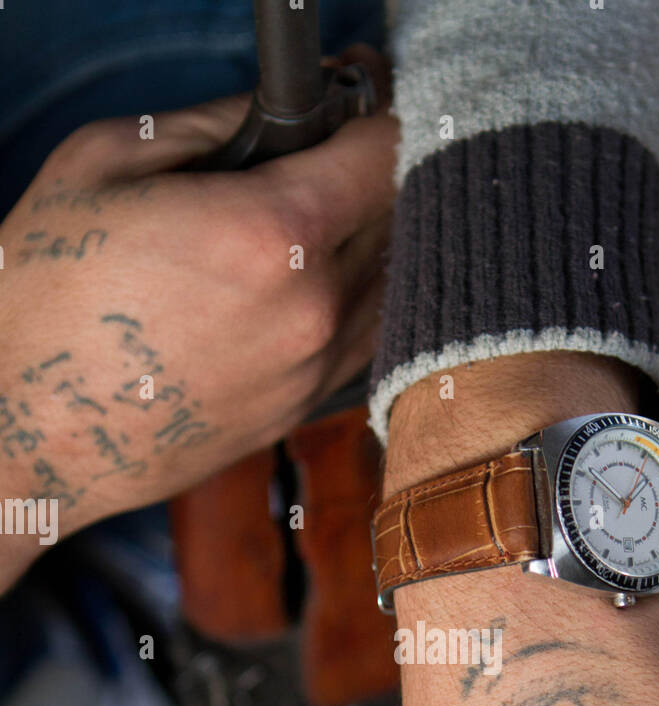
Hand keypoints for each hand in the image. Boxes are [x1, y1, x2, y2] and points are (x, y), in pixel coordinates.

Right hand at [0, 46, 395, 579]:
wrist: (27, 429)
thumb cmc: (45, 296)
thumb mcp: (106, 162)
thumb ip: (214, 124)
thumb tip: (282, 111)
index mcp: (272, 233)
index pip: (387, 153)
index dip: (380, 113)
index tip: (360, 99)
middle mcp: (314, 309)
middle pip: (398, 216)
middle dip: (373, 173)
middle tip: (330, 151)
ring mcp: (313, 370)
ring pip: (390, 283)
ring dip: (371, 240)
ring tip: (317, 218)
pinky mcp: (301, 411)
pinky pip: (364, 337)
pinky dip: (355, 298)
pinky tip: (306, 280)